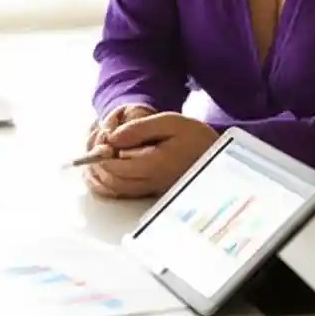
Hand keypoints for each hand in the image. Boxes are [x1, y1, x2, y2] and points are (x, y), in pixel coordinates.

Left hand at [84, 113, 218, 198]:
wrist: (215, 155)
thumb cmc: (193, 136)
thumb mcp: (169, 122)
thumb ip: (139, 129)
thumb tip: (112, 138)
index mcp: (156, 165)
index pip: (116, 167)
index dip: (102, 154)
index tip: (103, 138)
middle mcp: (152, 183)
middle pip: (112, 181)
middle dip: (99, 164)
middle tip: (101, 143)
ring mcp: (152, 191)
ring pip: (116, 189)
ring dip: (103, 172)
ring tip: (106, 151)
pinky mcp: (152, 193)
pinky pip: (124, 192)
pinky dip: (111, 179)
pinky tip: (113, 162)